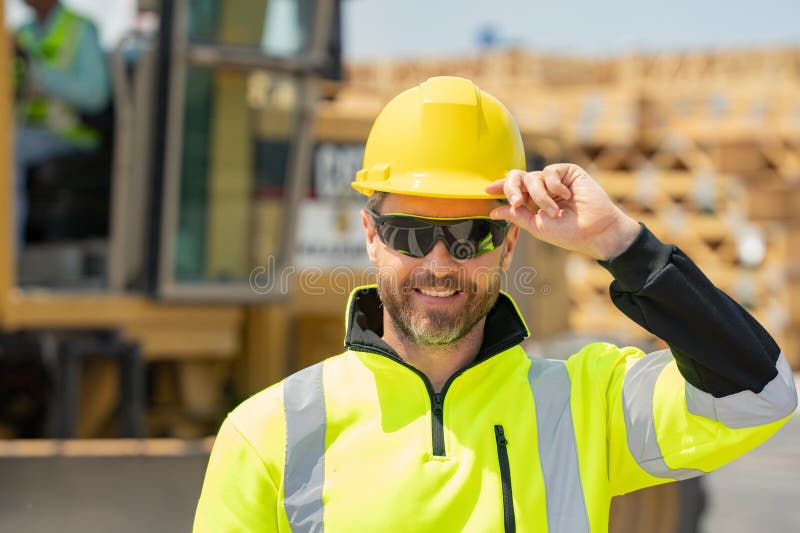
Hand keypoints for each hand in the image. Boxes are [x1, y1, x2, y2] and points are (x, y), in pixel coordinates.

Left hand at [486, 163, 640, 259]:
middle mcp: (542, 189)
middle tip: (517, 202)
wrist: (595, 230)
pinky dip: (553, 185)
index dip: (499, 187)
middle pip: (518, 178)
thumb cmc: (568, 232)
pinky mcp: (567, 171)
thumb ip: (516, 215)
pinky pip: (549, 171)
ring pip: (533, 178)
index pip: (513, 189)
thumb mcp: (536, 226)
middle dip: (512, 188)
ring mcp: (555, 180)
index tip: (486, 191)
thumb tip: (493, 211)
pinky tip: (566, 195)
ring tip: (554, 211)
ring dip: (540, 196)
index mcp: (533, 202)